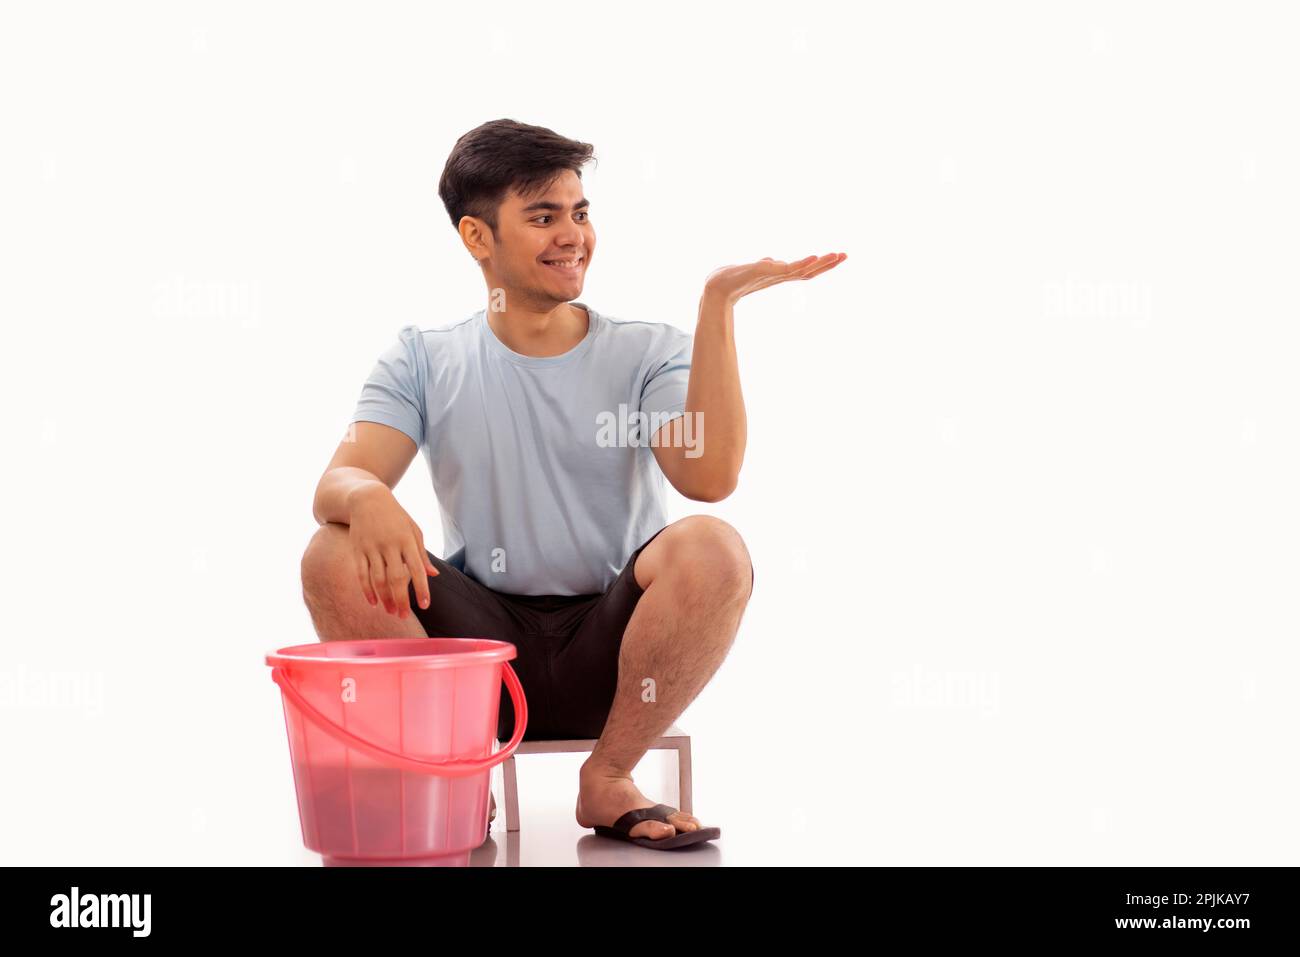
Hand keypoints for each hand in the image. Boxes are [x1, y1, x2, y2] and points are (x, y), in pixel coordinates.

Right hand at [346, 484, 438, 618]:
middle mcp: (389, 545)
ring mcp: (371, 547)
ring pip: (377, 579)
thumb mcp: (413, 530)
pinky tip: (373, 602)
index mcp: (407, 540)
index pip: (417, 568)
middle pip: (396, 578)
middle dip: (400, 599)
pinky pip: (361, 574)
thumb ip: (422, 554)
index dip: (422, 588)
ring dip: (384, 598)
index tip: (426, 605)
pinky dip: (367, 590)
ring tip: (391, 612)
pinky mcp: (357, 550)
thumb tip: (434, 575)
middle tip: (403, 616)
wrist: (367, 498)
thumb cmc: (395, 517)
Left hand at [703, 252, 846, 305]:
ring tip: (836, 255)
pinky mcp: (765, 272)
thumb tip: (771, 260)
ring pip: (801, 270)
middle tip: (846, 255)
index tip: (839, 256)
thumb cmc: (732, 279)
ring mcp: (773, 276)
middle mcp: (779, 277)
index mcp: (779, 275)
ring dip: (819, 263)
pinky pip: (787, 269)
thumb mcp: (753, 268)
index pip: (805, 270)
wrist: (716, 288)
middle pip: (809, 271)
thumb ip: (764, 265)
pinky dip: (800, 264)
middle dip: (828, 264)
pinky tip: (812, 258)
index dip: (822, 264)